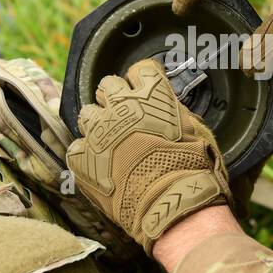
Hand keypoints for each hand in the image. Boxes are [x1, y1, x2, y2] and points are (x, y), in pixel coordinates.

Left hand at [66, 59, 230, 255]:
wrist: (171, 203)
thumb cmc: (192, 168)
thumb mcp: (196, 131)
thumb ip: (175, 114)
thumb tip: (168, 111)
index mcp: (152, 94)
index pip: (141, 70)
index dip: (144, 81)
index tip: (147, 92)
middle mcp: (121, 104)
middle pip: (108, 85)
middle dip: (116, 97)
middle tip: (125, 115)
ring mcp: (98, 130)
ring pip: (88, 114)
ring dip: (98, 124)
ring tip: (109, 142)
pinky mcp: (83, 157)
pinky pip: (77, 147)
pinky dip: (87, 155)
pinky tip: (100, 166)